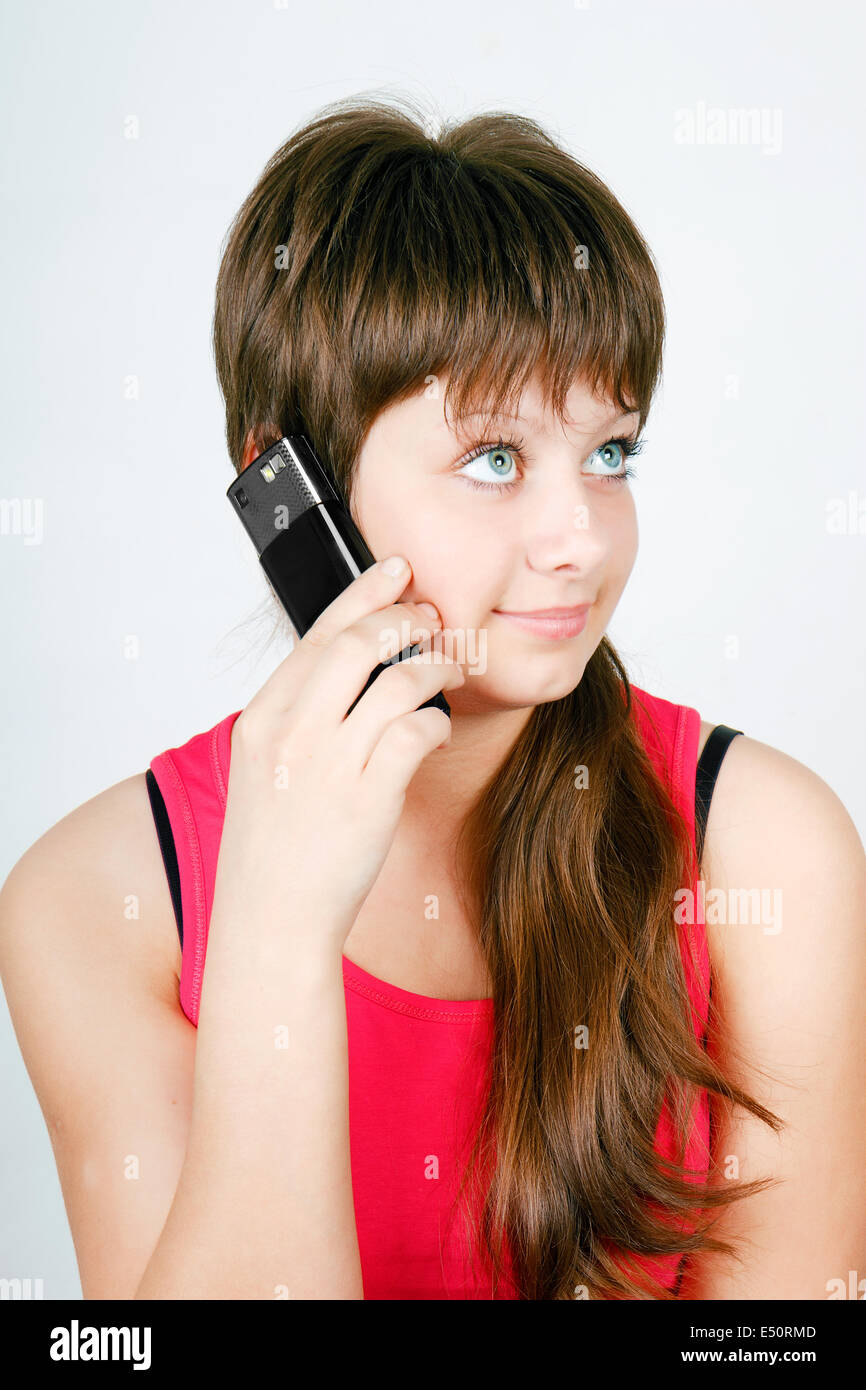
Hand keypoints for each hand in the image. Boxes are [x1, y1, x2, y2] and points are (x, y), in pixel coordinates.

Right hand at [209, 556, 463, 957]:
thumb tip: (346, 666)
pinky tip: (435, 732)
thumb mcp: (262, 768)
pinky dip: (437, 722)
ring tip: (445, 673)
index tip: (396, 570)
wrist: (270, 920)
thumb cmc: (271, 848)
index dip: (363, 594)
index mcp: (263, 717)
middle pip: (358, 641)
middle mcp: (292, 732)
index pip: (317, 633)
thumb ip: (296, 715)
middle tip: (432, 620)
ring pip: (398, 680)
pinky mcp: (368, 798)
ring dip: (433, 668)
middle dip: (405, 619)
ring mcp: (329, 764)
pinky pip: (418, 730)